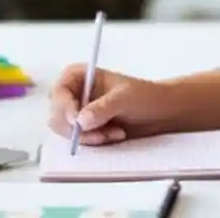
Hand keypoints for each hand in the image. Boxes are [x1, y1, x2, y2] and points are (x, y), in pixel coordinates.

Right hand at [47, 63, 174, 146]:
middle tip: (100, 134)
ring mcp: (79, 113)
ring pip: (67, 131)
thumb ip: (102, 108)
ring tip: (114, 132)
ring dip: (88, 137)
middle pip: (57, 114)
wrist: (161, 112)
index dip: (64, 107)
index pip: (59, 91)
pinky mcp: (86, 130)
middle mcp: (74, 94)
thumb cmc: (145, 96)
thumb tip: (81, 121)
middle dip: (77, 127)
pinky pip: (79, 141)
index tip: (77, 122)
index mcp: (78, 76)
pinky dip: (94, 142)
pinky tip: (114, 135)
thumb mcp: (125, 98)